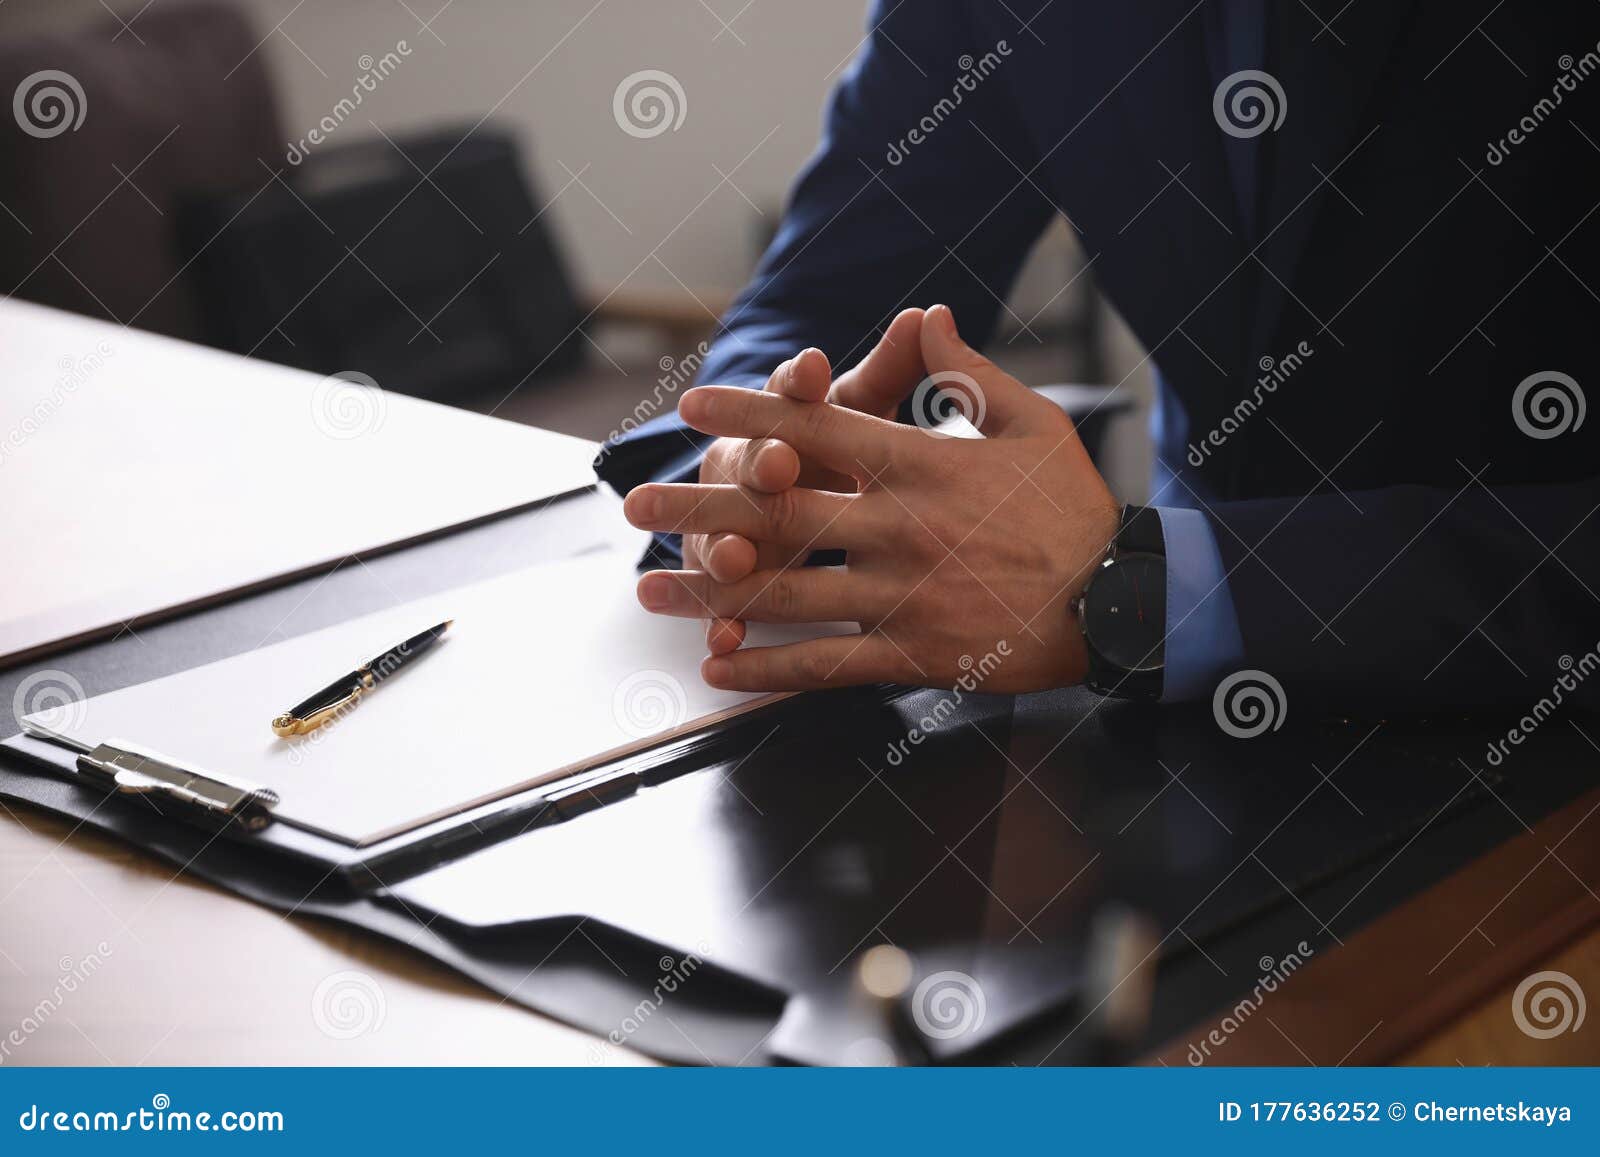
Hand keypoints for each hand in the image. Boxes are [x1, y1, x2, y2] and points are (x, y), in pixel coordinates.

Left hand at [625, 304, 1121, 691]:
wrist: (1116, 596)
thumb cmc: (1071, 504)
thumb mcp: (1030, 420)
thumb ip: (967, 370)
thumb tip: (928, 313)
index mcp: (918, 463)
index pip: (817, 429)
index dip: (750, 415)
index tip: (694, 408)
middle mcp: (897, 526)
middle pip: (778, 513)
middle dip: (699, 510)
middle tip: (636, 508)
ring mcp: (901, 592)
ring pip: (787, 592)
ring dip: (712, 594)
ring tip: (651, 591)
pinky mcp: (913, 651)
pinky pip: (827, 663)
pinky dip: (768, 668)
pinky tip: (720, 666)